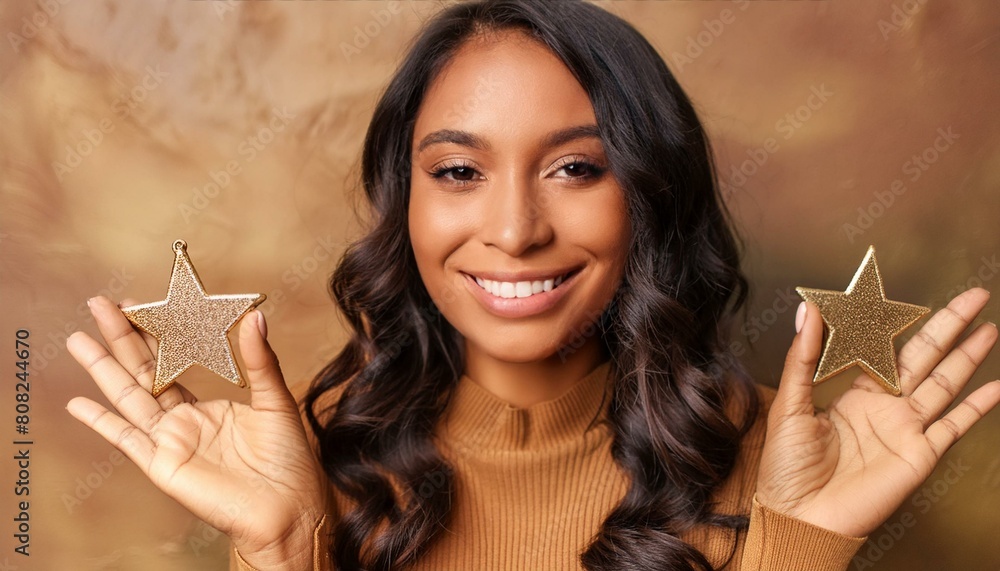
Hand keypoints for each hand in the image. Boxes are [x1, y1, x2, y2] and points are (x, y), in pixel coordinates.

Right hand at [66, 296, 328, 569]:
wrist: (287, 506)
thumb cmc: (287, 460)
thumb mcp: (275, 400)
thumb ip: (259, 361)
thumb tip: (254, 315)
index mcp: (208, 406)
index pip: (174, 362)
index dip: (155, 333)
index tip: (137, 302)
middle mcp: (183, 422)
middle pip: (144, 372)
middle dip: (121, 338)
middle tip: (99, 303)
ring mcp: (170, 442)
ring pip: (129, 397)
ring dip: (102, 369)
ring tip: (77, 339)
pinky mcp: (163, 464)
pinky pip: (127, 439)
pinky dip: (102, 422)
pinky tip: (77, 403)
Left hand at [755, 287, 999, 536]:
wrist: (800, 515)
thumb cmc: (786, 467)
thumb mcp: (790, 403)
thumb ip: (804, 357)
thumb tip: (809, 309)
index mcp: (852, 393)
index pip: (881, 348)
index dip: (894, 323)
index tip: (905, 294)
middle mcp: (884, 406)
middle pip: (922, 357)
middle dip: (948, 326)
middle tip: (972, 296)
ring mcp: (905, 429)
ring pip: (944, 382)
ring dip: (967, 355)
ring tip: (988, 327)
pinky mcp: (920, 453)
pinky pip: (955, 425)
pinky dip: (978, 406)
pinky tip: (998, 386)